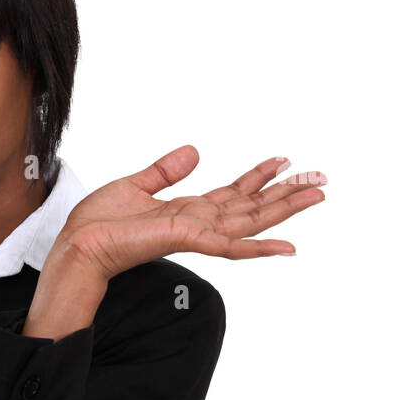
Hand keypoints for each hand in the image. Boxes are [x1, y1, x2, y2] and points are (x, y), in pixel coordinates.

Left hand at [57, 145, 325, 281]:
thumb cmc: (97, 224)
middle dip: (286, 193)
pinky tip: (288, 247)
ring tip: (318, 194)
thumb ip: (165, 171)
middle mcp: (197, 224)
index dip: (258, 178)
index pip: (231, 194)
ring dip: (286, 209)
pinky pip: (231, 245)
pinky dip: (260, 248)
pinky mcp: (189, 240)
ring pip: (251, 221)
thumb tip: (194, 151)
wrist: (79, 245)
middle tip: (321, 178)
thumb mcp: (135, 186)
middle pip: (251, 208)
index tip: (284, 161)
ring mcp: (196, 234)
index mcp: (186, 212)